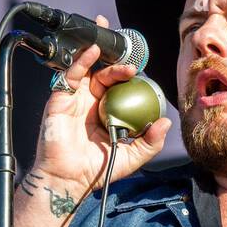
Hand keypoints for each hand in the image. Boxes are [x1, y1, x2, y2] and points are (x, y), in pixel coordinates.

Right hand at [31, 14, 171, 197]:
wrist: (69, 179)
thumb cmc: (97, 170)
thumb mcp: (133, 157)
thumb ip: (151, 142)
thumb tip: (165, 122)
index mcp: (108, 112)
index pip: (119, 86)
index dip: (128, 72)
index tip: (140, 63)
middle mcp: (91, 102)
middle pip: (104, 72)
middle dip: (116, 56)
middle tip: (130, 50)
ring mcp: (76, 99)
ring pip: (89, 68)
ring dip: (102, 54)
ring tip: (117, 47)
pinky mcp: (61, 99)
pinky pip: (71, 74)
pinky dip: (82, 60)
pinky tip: (94, 51)